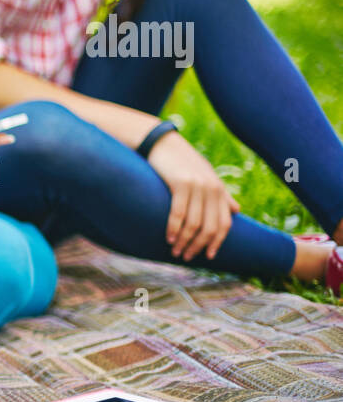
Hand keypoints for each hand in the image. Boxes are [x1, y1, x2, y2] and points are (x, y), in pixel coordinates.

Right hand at [145, 129, 239, 260]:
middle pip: (209, 227)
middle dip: (198, 246)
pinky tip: (168, 238)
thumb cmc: (184, 163)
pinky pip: (179, 213)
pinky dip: (173, 228)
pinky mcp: (181, 183)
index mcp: (219, 190)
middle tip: (186, 257)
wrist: (164, 144)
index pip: (224, 224)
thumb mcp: (207, 178)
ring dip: (184, 241)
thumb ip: (222, 195)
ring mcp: (197, 186)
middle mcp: (212, 189)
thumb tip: (237, 210)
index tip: (208, 256)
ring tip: (175, 251)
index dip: (217, 242)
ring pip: (194, 223)